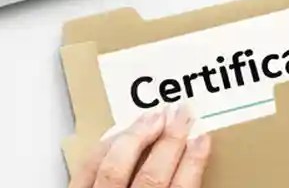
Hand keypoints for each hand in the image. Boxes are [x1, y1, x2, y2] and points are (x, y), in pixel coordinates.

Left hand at [68, 106, 211, 187]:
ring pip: (115, 168)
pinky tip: (117, 133)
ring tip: (154, 114)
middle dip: (170, 140)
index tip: (203, 138)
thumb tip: (190, 165)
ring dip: (137, 137)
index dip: (194, 162)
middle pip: (152, 176)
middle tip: (184, 112)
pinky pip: (85, 170)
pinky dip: (102, 148)